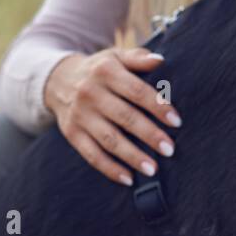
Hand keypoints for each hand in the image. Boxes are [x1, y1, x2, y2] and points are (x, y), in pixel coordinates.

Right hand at [43, 48, 181, 185]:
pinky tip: (128, 178)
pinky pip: (91, 154)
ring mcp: (80, 115)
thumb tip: (160, 60)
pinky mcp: (72, 133)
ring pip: (109, 139)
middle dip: (148, 134)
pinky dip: (110, 168)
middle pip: (124, 117)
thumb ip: (138, 58)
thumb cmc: (100, 70)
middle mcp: (90, 93)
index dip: (157, 107)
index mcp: (106, 72)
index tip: (177, 121)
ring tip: (152, 169)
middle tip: (169, 149)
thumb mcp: (116, 56)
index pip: (137, 91)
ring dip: (131, 156)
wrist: (59, 80)